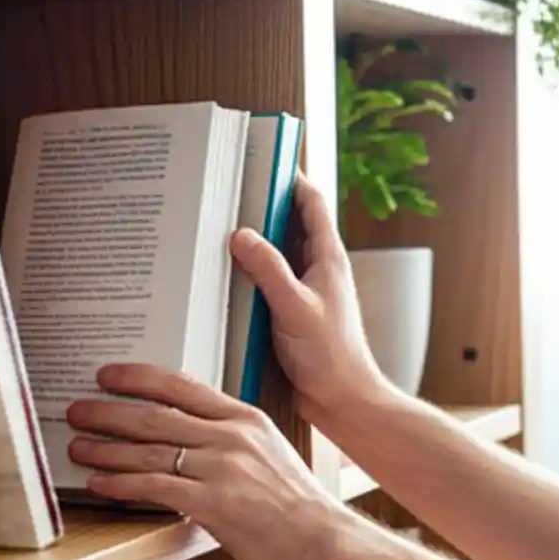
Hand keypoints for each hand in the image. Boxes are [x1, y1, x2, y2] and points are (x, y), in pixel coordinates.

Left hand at [67, 363, 353, 559]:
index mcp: (244, 418)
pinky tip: (99, 484)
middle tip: (77, 410)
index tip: (108, 375)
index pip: (180, 384)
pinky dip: (121, 484)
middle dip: (108, 411)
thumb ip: (229, 438)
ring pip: (149, 449)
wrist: (324, 542)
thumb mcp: (267, 452)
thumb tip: (187, 436)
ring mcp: (222, 468)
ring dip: (105, 449)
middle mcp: (230, 436)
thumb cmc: (297, 505)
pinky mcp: (214, 503)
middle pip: (155, 414)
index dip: (138, 377)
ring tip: (78, 447)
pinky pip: (155, 486)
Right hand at [229, 173, 392, 424]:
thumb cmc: (330, 355)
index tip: (264, 159)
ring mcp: (303, 291)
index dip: (291, 178)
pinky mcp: (289, 313)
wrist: (342, 400)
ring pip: (275, 254)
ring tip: (216, 227)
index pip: (312, 204)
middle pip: (289, 224)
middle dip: (262, 205)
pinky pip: (265, 282)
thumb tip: (241, 234)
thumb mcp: (295, 307)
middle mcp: (317, 269)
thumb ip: (269, 269)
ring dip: (252, 241)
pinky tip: (221, 277)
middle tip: (228, 190)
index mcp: (327, 259)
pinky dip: (246, 274)